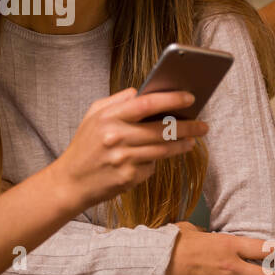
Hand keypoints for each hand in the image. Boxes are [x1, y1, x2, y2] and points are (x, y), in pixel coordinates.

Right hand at [50, 88, 206, 210]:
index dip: (171, 99)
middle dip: (188, 126)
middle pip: (162, 129)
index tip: (190, 97)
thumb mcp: (93, 115)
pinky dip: (157, 161)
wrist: (71, 182)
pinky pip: (152, 166)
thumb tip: (142, 92)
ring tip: (191, 140)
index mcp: (109, 117)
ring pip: (163, 150)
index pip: (146, 103)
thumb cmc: (84, 146)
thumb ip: (117, 100)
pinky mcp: (129, 178)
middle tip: (203, 125)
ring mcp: (124, 159)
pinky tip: (158, 157)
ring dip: (182, 145)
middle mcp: (117, 137)